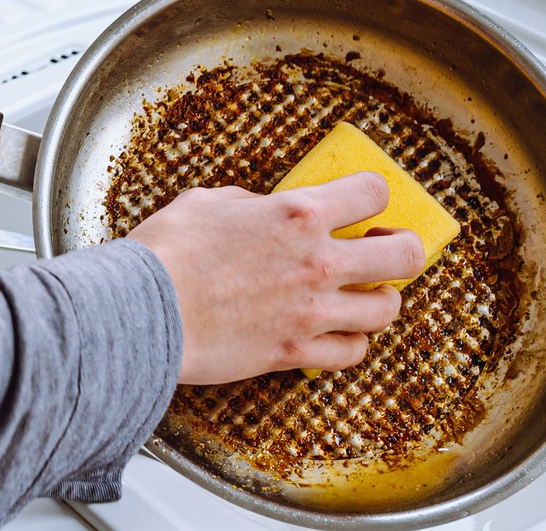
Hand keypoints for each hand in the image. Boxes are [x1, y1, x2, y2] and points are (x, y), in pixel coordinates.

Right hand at [128, 172, 425, 384]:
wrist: (142, 310)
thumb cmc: (166, 253)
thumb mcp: (206, 202)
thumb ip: (248, 204)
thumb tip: (259, 210)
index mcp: (297, 214)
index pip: (372, 192)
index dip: (374, 193)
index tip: (365, 202)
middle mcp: (317, 262)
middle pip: (403, 254)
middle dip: (401, 248)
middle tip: (384, 248)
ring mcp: (311, 312)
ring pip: (385, 310)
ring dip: (378, 300)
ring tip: (364, 295)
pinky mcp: (294, 352)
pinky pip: (350, 353)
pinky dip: (348, 343)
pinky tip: (336, 333)